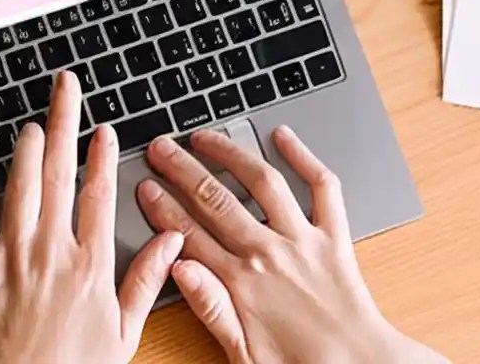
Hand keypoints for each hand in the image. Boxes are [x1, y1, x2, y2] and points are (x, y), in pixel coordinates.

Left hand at [0, 71, 184, 363]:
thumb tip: (173, 242)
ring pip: (19, 189)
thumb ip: (146, 281)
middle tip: (65, 90)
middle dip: (63, 125)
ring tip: (31, 124)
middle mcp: (52, 253)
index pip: (97, 194)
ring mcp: (14, 260)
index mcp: (91, 266)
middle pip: (59, 174)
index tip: (103, 130)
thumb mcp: (124, 334)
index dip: (101, 156)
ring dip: (25, 151)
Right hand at [137, 127, 447, 363]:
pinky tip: (283, 136)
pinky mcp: (334, 236)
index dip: (162, 206)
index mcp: (240, 283)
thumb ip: (210, 308)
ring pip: (260, 182)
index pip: (188, 233)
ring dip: (229, 154)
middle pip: (214, 198)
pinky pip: (322, 187)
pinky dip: (303, 157)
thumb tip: (178, 269)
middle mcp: (268, 252)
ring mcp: (301, 239)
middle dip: (181, 168)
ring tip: (205, 136)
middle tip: (161, 148)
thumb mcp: (242, 353)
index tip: (145, 187)